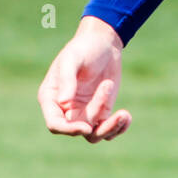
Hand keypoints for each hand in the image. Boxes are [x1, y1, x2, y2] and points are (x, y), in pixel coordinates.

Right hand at [37, 16, 131, 143]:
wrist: (103, 43)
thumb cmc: (83, 47)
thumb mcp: (72, 58)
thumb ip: (67, 79)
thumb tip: (63, 102)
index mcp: (51, 98)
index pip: (55, 124)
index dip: (69, 130)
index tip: (86, 127)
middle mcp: (66, 110)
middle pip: (78, 128)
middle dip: (95, 112)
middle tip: (107, 84)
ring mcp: (84, 112)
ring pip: (94, 135)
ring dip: (110, 127)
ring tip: (123, 114)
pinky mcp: (101, 111)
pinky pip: (108, 130)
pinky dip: (118, 128)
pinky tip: (126, 116)